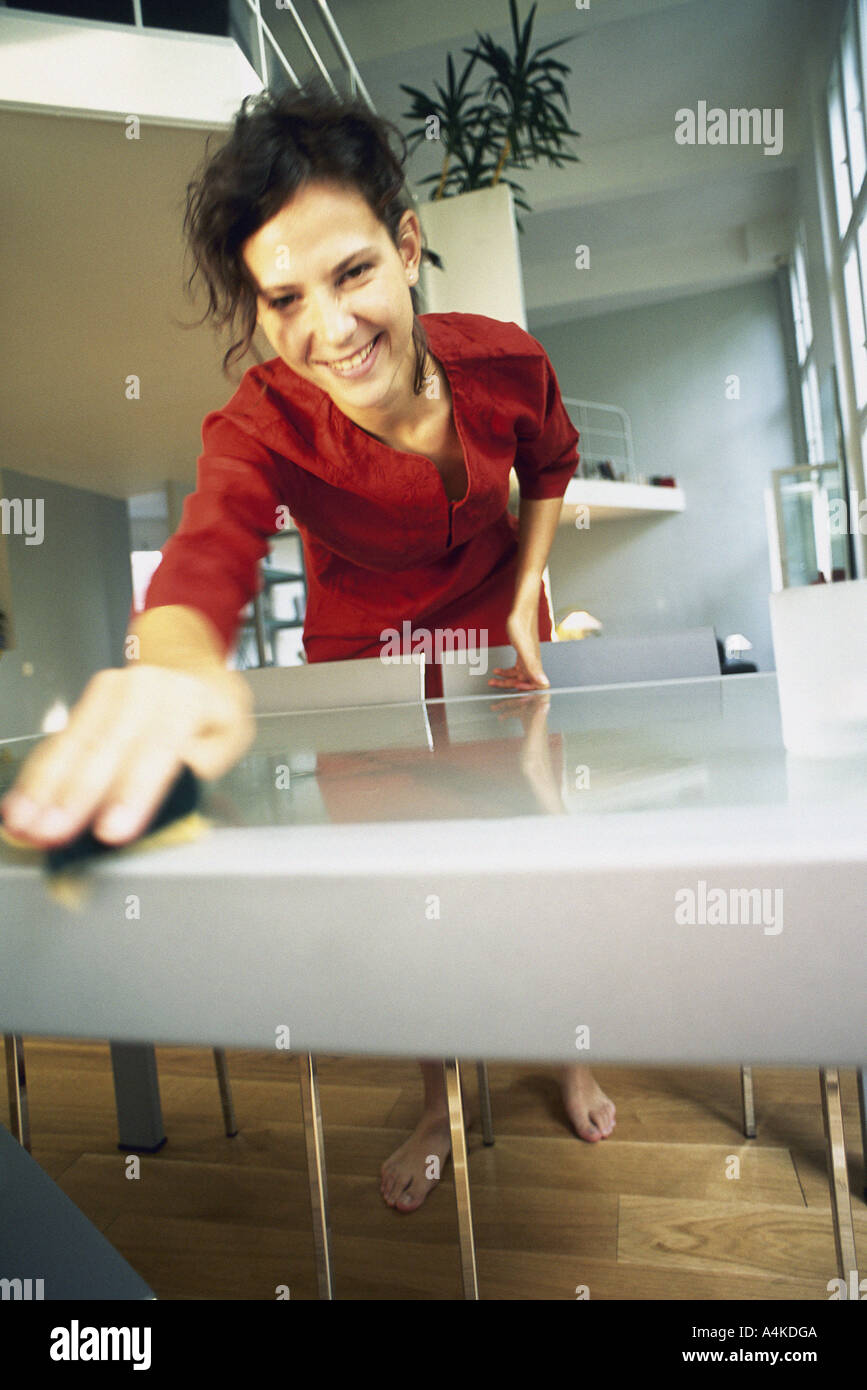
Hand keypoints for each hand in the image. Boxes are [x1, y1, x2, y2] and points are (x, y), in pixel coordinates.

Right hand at [0, 663, 254, 848]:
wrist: (193, 674)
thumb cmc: (211, 718)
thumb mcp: (227, 741)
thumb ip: (198, 771)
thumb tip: (169, 801)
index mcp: (187, 699)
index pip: (158, 748)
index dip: (132, 792)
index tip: (111, 830)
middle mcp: (145, 689)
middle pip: (107, 745)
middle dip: (76, 794)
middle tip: (53, 832)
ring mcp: (111, 691)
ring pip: (74, 742)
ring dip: (46, 787)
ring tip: (25, 823)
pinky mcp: (86, 703)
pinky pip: (59, 741)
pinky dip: (38, 775)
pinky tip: (20, 804)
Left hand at [487, 597, 550, 689]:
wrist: (521, 610)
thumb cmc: (522, 625)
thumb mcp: (524, 649)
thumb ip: (532, 667)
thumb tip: (543, 683)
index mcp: (535, 663)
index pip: (537, 685)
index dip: (526, 690)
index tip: (514, 690)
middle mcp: (533, 662)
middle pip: (524, 682)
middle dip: (510, 687)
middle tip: (496, 688)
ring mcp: (527, 658)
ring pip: (518, 676)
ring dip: (505, 680)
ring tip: (492, 681)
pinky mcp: (522, 653)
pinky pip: (515, 668)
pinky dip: (506, 672)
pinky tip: (497, 671)